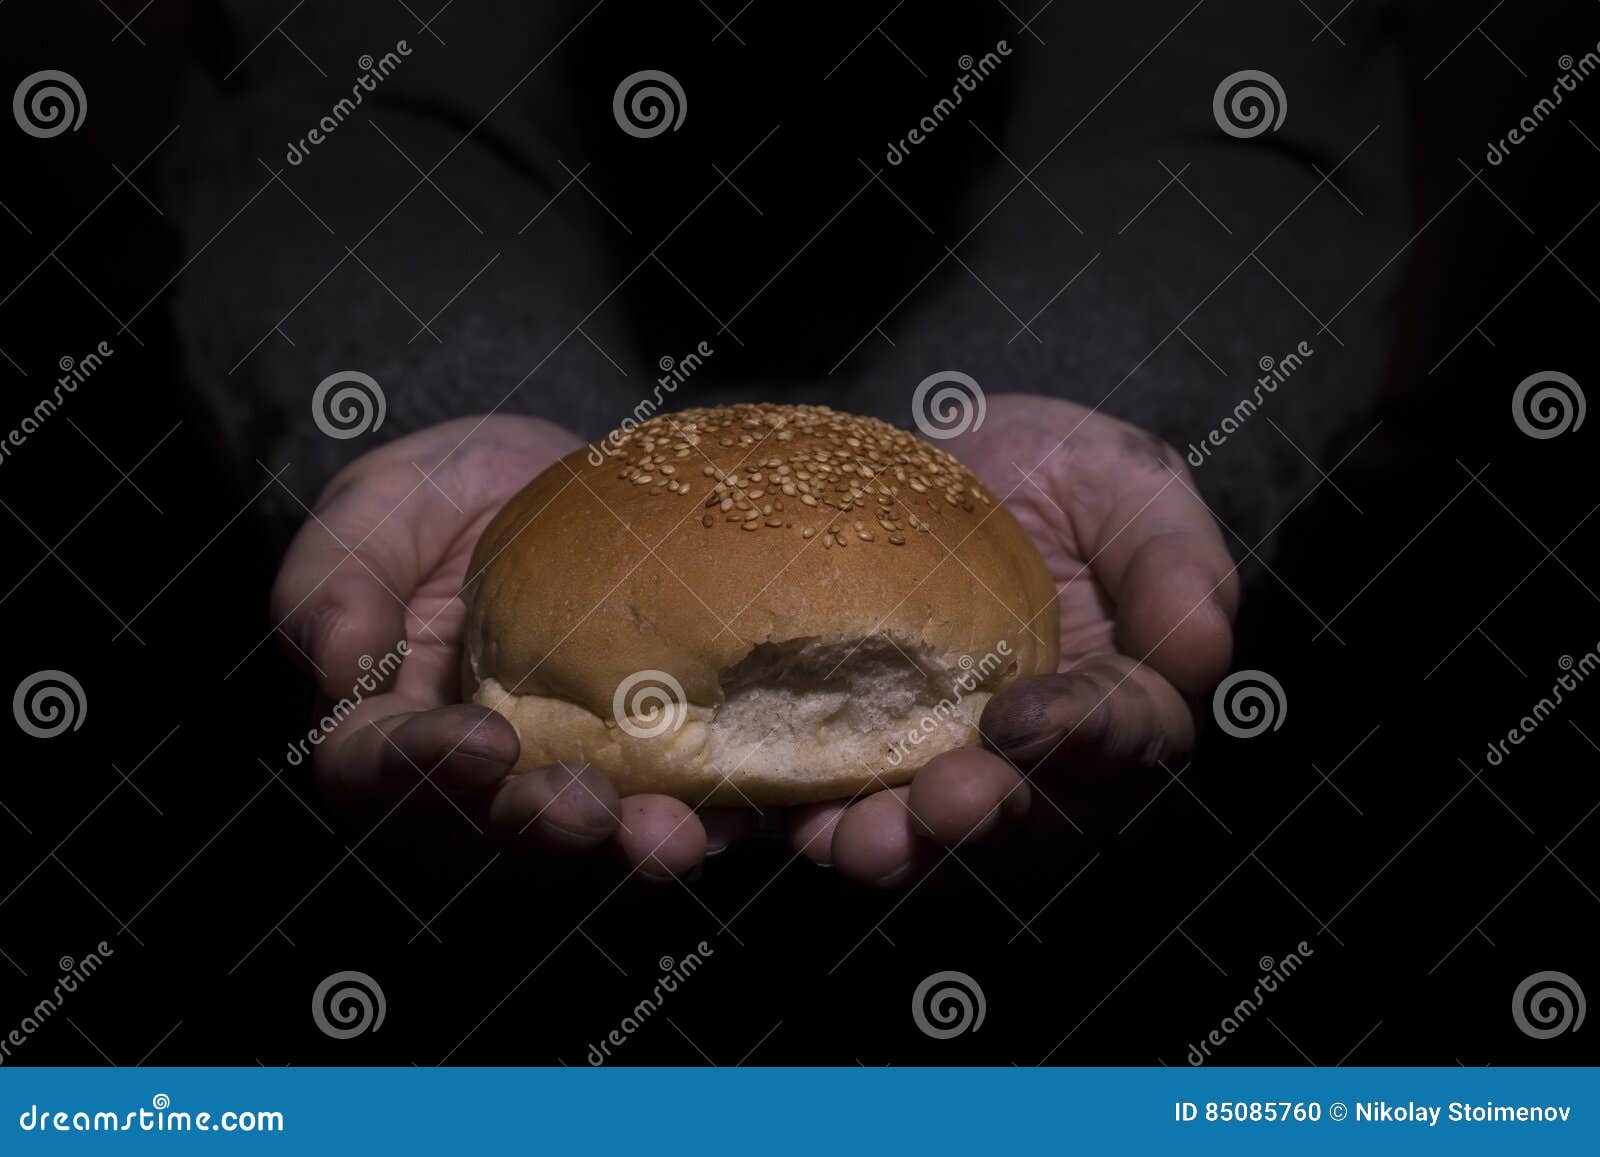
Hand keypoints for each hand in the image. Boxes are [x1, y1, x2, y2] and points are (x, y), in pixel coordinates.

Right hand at [270, 416, 741, 880]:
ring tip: (680, 834)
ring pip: (596, 845)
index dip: (423, 771)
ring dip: (636, 849)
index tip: (483, 741)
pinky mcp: (659, 766)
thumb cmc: (441, 498)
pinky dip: (724, 814)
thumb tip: (336, 668)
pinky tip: (756, 804)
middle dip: (546, 831)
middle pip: (496, 836)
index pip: (377, 774)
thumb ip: (334, 583)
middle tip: (591, 809)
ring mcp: (573, 779)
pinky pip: (691, 807)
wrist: (558, 483)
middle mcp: (480, 781)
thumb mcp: (373, 509)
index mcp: (388, 729)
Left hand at [782, 393, 1238, 885]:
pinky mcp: (851, 772)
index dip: (1083, 739)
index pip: (1128, 741)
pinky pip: (831, 817)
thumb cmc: (1049, 471)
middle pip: (1030, 826)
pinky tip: (771, 819)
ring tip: (850, 839)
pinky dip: (802, 824)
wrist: (925, 466)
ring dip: (894, 852)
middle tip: (939, 807)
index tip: (1025, 718)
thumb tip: (1203, 649)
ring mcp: (942, 778)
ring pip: (933, 849)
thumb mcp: (1124, 481)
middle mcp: (1038, 768)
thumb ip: (1172, 558)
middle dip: (984, 824)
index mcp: (1123, 705)